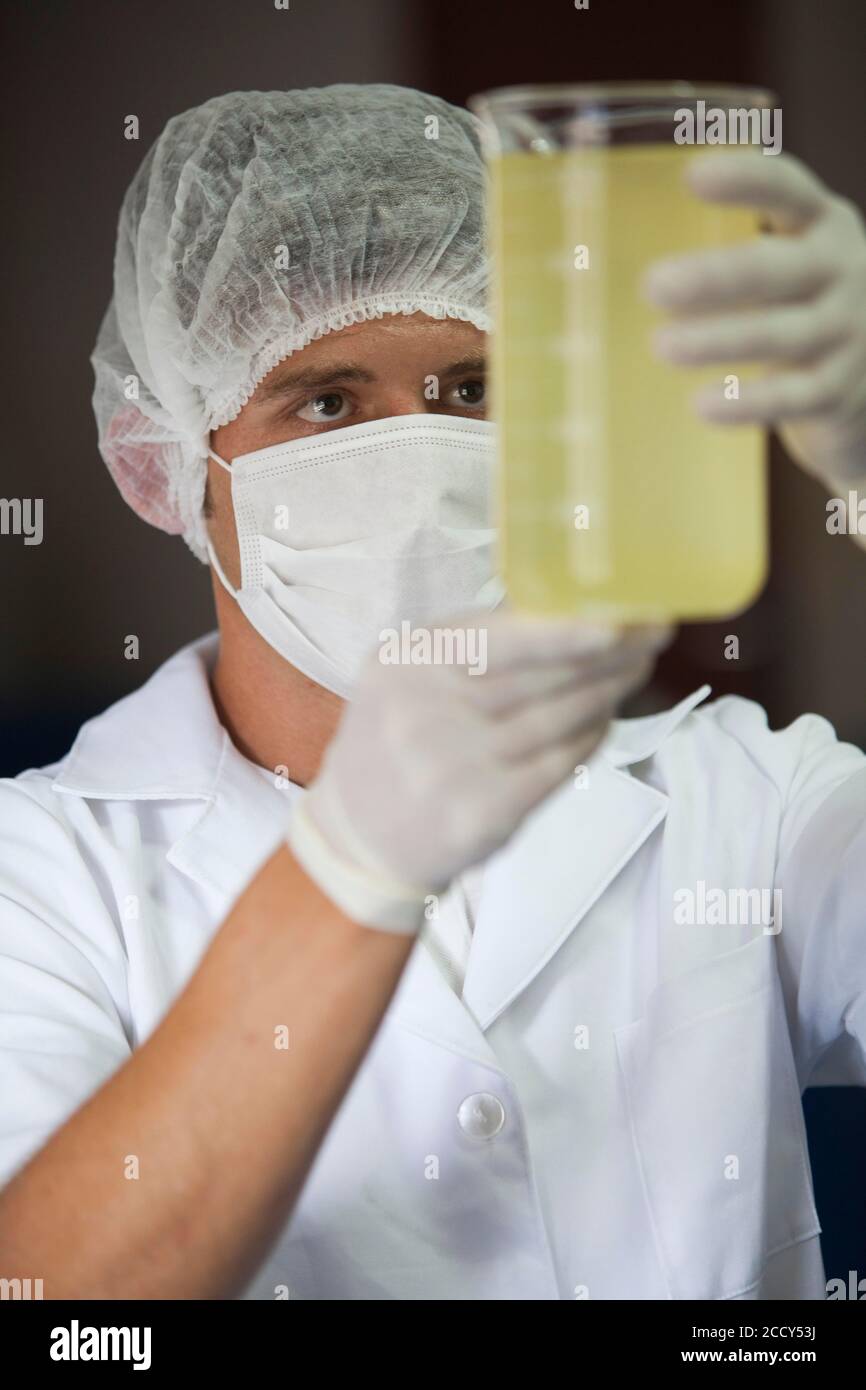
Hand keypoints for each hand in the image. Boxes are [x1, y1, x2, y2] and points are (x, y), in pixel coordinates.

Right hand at [288, 611, 671, 929]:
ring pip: (557, 720)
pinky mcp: (482, 814)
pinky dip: (589, 738)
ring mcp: (453, 768)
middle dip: (608, 654)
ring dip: (607, 692)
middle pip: (540, 678)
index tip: (622, 615)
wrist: (358, 835)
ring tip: (634, 670)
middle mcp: (424, 713)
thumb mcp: (407, 675)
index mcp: (407, 662)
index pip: (501, 638)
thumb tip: (566, 607)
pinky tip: (603, 719)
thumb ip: (474, 646)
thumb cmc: (398, 739)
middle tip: (651, 633)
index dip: (568, 628)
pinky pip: (557, 765)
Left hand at [645, 152, 865, 486]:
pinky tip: (702, 405)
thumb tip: (626, 239)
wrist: (865, 383)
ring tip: (662, 346)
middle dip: (715, 278)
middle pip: (778, 270)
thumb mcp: (786, 265)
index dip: (747, 182)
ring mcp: (847, 332)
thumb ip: (738, 248)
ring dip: (720, 340)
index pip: (790, 191)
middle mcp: (844, 272)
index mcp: (823, 227)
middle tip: (653, 285)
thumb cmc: (802, 307)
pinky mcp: (839, 391)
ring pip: (782, 336)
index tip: (692, 177)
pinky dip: (748, 403)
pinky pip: (793, 397)